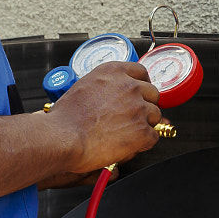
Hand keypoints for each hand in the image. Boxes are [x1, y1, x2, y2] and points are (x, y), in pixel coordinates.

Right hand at [42, 61, 159, 180]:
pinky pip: (153, 137)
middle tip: (131, 117)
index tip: (140, 93)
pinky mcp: (142, 131)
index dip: (142, 84)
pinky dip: (144, 143)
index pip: (140, 72)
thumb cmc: (65, 118)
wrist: (62, 137)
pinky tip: (129, 145)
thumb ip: (104, 87)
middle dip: (145, 106)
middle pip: (152, 94)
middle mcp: (129, 86)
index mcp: (114, 72)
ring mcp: (138, 108)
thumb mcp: (84, 88)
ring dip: (145, 125)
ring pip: (155, 116)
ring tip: (126, 134)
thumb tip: (113, 97)